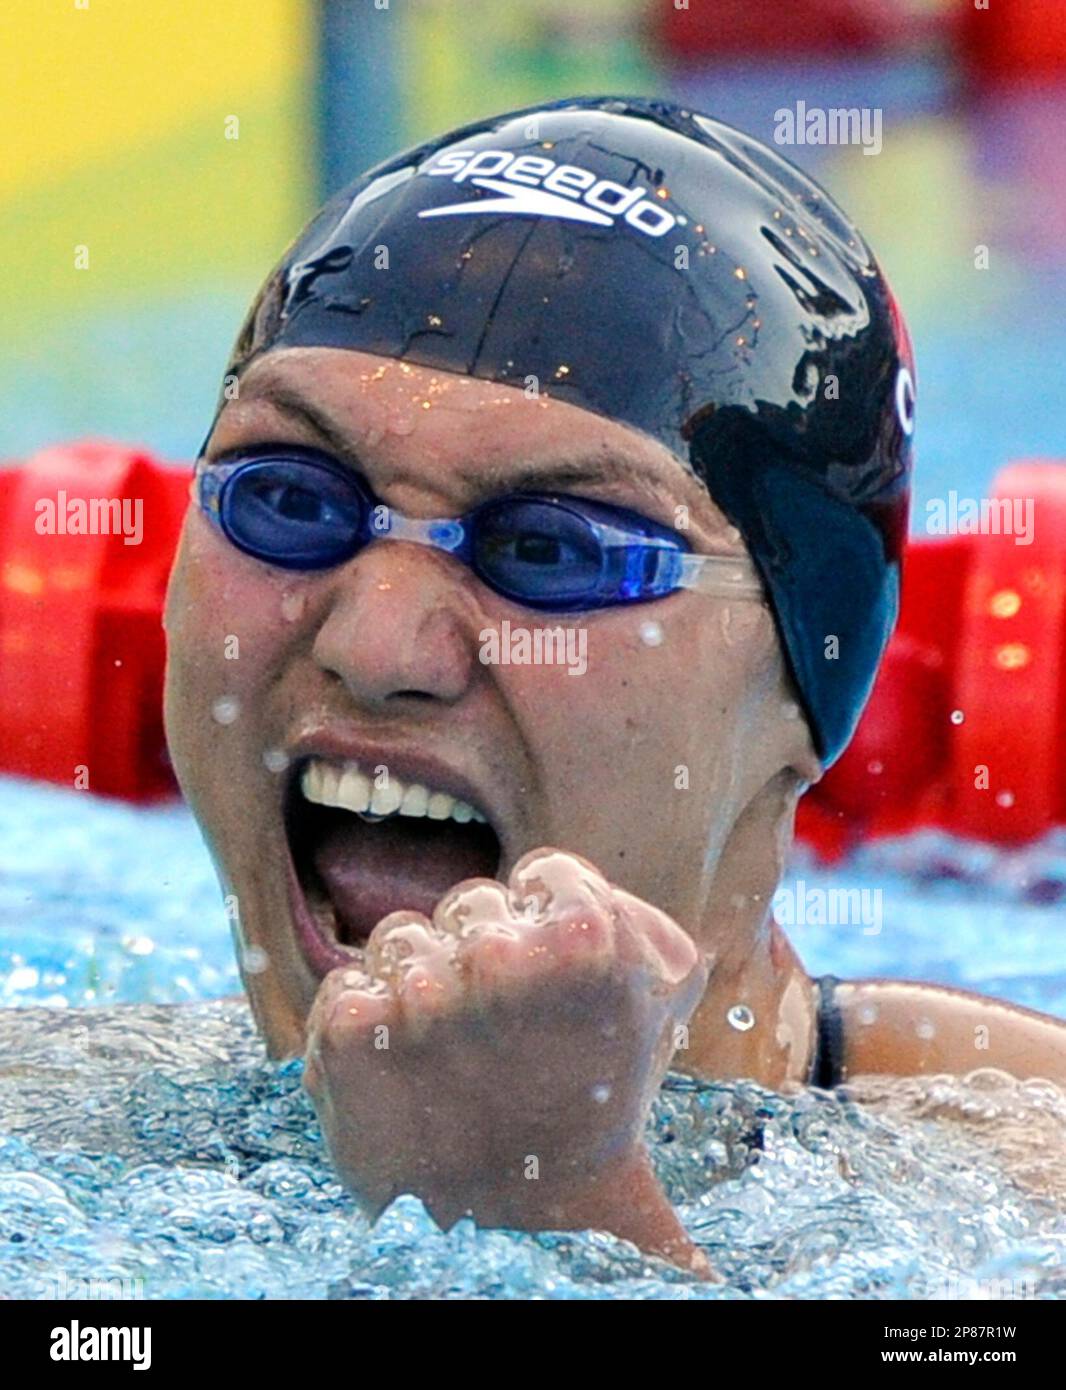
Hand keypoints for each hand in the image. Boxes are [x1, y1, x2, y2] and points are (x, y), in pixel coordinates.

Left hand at [303, 847, 711, 1272]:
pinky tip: (398, 1065)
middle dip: (484, 952)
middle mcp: (499, 955)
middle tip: (505, 1028)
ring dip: (421, 984)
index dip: (546, 915)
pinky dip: (364, 1017)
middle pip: (471, 905)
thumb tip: (593, 903)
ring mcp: (419, 997)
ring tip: (452, 1054)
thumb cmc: (592, 1106)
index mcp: (585, 940)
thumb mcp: (657, 1011)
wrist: (523, 1225)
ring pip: (401, 938)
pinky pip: (345, 986)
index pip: (545, 873)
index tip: (553, 970)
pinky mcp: (351, 1034)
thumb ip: (636, 930)